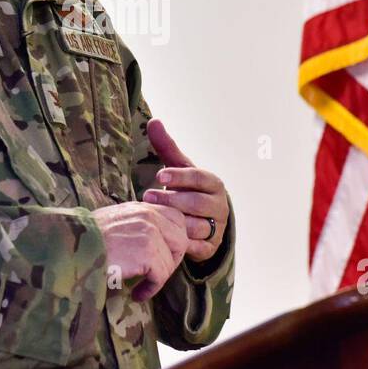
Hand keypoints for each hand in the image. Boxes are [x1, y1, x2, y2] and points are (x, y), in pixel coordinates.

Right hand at [91, 201, 188, 301]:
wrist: (69, 248)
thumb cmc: (84, 240)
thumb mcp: (113, 222)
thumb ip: (135, 226)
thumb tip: (153, 243)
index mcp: (140, 207)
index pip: (176, 217)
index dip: (174, 239)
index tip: (163, 257)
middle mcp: (148, 215)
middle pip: (181, 239)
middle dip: (171, 260)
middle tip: (155, 275)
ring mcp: (150, 232)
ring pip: (171, 259)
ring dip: (158, 278)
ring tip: (141, 287)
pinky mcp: (148, 252)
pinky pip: (161, 276)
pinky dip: (151, 289)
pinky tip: (137, 294)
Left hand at [141, 118, 228, 263]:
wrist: (206, 220)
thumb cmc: (189, 189)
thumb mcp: (180, 168)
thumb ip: (167, 147)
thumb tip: (153, 121)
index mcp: (214, 184)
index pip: (200, 177)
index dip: (181, 176)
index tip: (159, 176)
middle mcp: (219, 205)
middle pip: (197, 203)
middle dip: (172, 200)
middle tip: (148, 197)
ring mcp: (217, 227)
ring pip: (198, 226)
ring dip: (176, 223)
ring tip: (154, 218)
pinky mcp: (210, 247)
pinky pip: (197, 247)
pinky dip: (183, 244)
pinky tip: (165, 239)